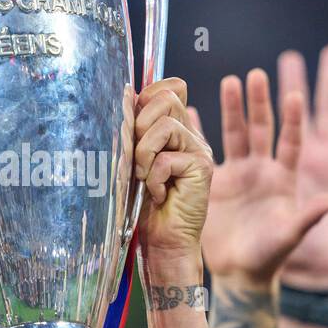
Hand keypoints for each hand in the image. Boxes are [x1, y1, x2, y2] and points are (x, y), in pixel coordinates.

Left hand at [135, 77, 212, 265]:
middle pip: (166, 99)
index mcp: (176, 129)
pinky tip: (157, 194)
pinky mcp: (202, 168)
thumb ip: (135, 129)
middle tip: (137, 157)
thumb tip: (125, 97)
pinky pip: (166, 158)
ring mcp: (199, 150)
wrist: (163, 240)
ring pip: (165, 125)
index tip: (133, 125)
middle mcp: (191, 135)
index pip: (170, 87)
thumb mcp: (134, 159)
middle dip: (140, 125)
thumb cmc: (144, 203)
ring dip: (144, 153)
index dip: (147, 96)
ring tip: (144, 177)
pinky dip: (153, 178)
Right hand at [200, 69, 327, 285]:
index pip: (291, 142)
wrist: (239, 272)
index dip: (293, 120)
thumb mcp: (291, 236)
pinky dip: (198, 132)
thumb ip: (309, 216)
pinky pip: (204, 152)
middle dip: (259, 103)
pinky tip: (192, 111)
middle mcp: (261, 170)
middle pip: (261, 129)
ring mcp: (237, 174)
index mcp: (283, 178)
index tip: (295, 95)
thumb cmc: (271, 257)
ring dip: (232, 109)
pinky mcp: (212, 183)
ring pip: (234, 134)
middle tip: (256, 75)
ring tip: (231, 81)